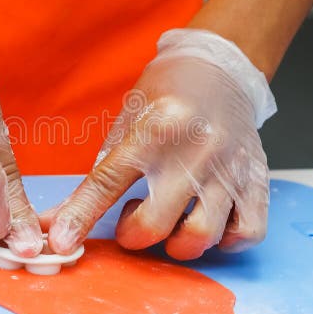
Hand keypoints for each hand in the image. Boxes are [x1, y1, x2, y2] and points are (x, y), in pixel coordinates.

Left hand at [45, 28, 275, 259]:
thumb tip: (56, 223)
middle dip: (134, 236)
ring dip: (177, 243)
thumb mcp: (126, 124)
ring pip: (203, 236)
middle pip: (157, 223)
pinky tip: (209, 225)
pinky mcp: (256, 178)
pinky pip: (248, 232)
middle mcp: (194, 151)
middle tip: (132, 220)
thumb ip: (98, 177)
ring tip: (171, 221)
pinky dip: (226, 241)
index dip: (80, 216)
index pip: (107, 182)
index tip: (60, 241)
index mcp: (154, 130)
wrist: (221, 69)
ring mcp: (229, 168)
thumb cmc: (166, 98)